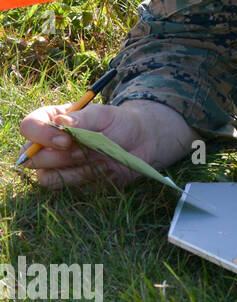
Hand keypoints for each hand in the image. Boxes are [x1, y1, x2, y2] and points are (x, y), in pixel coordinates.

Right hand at [17, 99, 196, 189]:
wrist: (143, 142)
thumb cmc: (121, 123)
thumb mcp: (105, 114)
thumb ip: (83, 117)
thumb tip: (60, 121)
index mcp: (52, 121)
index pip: (28, 127)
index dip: (41, 135)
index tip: (65, 138)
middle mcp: (50, 144)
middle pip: (32, 158)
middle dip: (58, 157)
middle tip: (83, 151)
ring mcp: (60, 165)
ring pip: (47, 177)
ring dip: (72, 170)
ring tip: (98, 157)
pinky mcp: (74, 180)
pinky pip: (69, 187)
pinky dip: (86, 179)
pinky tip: (104, 168)